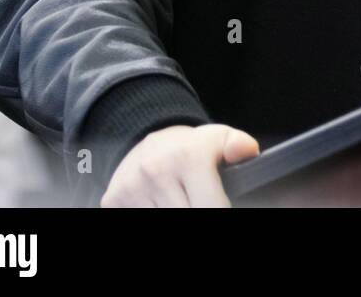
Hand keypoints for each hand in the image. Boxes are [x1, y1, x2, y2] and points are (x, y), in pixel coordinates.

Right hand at [100, 123, 259, 206]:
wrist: (145, 145)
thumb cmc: (190, 149)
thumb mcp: (218, 139)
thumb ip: (238, 146)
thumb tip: (247, 150)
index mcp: (188, 157)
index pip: (211, 206)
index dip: (219, 210)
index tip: (219, 206)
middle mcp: (156, 171)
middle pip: (186, 215)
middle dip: (197, 211)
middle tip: (200, 202)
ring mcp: (132, 188)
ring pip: (162, 220)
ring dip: (174, 214)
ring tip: (183, 201)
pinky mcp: (113, 201)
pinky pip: (137, 220)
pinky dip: (152, 215)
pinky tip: (160, 204)